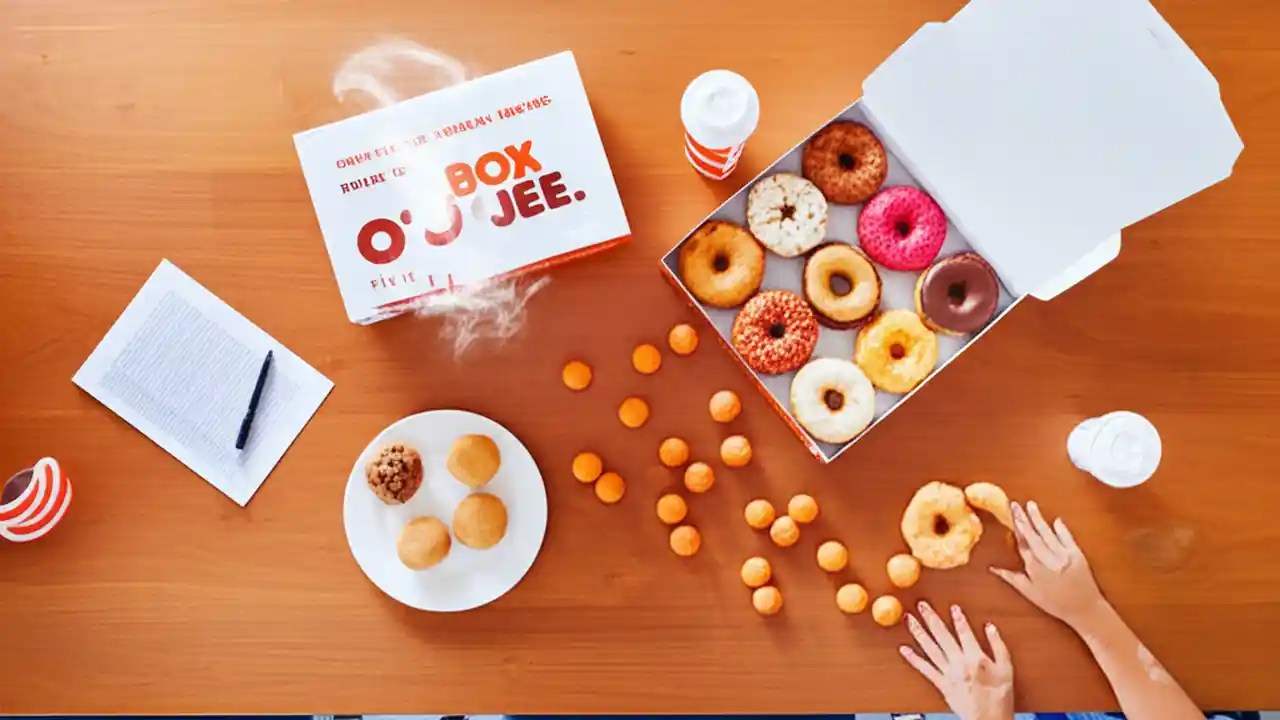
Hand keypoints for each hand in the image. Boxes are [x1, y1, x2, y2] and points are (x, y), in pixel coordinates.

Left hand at [900, 602, 1013, 719]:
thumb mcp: (1007, 669)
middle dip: (931, 618)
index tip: (952, 607)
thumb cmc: (1000, 697)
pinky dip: (913, 659)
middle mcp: (959, 663)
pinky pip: (925, 669)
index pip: (964, 632)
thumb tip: (990, 627)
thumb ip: (998, 646)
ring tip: (909, 619)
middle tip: (921, 604)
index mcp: (976, 657)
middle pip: (942, 635)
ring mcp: (948, 674)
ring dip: (918, 632)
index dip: (958, 618)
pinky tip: (904, 649)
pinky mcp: (941, 684)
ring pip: (930, 648)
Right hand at [990, 500, 1107, 630]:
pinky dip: (1062, 529)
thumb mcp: (1030, 593)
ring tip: (1031, 505)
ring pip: (1048, 534)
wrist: (1085, 610)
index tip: (1011, 515)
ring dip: (1039, 519)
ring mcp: (1064, 556)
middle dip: (1024, 519)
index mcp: (1035, 568)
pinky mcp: (1078, 555)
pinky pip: (1067, 538)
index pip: (1023, 544)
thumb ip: (1011, 578)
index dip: (1017, 528)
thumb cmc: (1056, 604)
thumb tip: (992, 568)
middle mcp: (1049, 559)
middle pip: (1033, 535)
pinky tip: (1056, 520)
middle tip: (1015, 504)